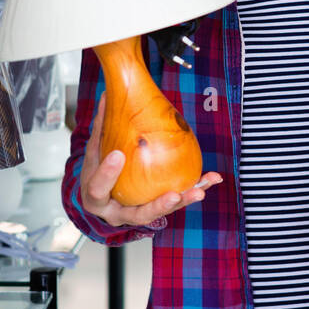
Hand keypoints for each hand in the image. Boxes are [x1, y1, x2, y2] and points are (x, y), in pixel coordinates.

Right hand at [79, 94, 220, 227]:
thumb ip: (102, 128)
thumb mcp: (95, 152)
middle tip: (173, 195)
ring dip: (183, 200)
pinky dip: (195, 190)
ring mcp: (138, 214)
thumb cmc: (97, 173)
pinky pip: (178, 200)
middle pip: (139, 214)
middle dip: (158, 205)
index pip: (98, 188)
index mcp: (96, 198)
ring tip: (200, 191)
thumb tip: (108, 95)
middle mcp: (118, 213)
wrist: (102, 199)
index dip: (107, 173)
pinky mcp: (158, 209)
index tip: (119, 154)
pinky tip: (212, 179)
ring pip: (162, 211)